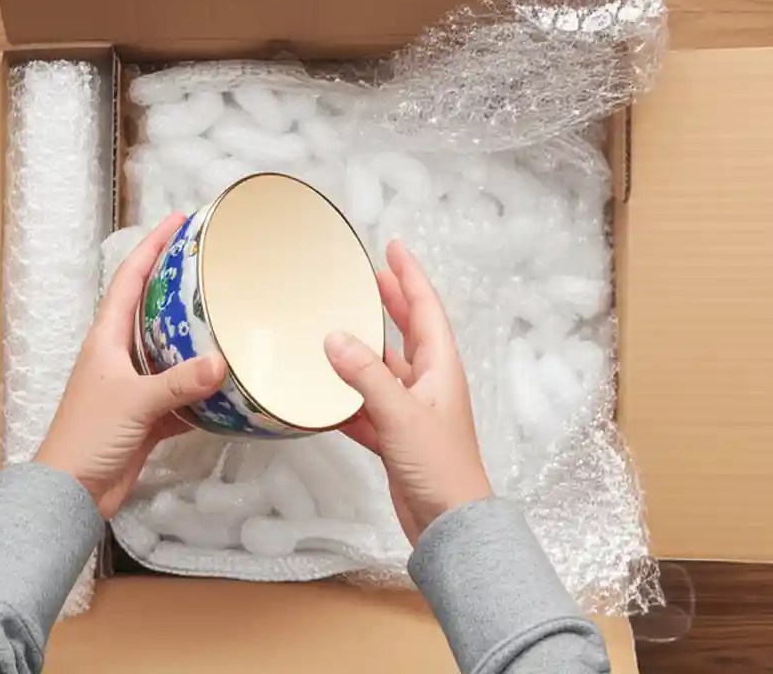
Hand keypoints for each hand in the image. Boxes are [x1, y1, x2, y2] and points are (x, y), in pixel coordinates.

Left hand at [35, 213, 226, 518]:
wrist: (70, 493)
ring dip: (195, 336)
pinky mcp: (146, 416)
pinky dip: (203, 389)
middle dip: (180, 284)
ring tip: (230, 316)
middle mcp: (118, 356)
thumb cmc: (87, 438)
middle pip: (152, 308)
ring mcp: (133, 386)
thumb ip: (178, 384)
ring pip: (170, 350)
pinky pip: (181, 393)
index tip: (178, 220)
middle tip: (213, 263)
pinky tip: (230, 384)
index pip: (130, 279)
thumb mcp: (134, 403)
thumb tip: (221, 363)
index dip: (152, 246)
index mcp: (106, 339)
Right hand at [325, 240, 491, 544]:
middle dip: (389, 303)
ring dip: (362, 349)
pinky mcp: (396, 438)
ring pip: (383, 370)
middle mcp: (429, 384)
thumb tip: (334, 338)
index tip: (393, 247)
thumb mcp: (399, 414)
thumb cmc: (439, 467)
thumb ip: (366, 376)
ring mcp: (412, 411)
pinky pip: (366, 408)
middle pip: (407, 332)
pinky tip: (324, 396)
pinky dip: (347, 399)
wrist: (448, 524)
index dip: (409, 277)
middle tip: (366, 276)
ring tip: (334, 325)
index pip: (425, 309)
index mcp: (440, 368)